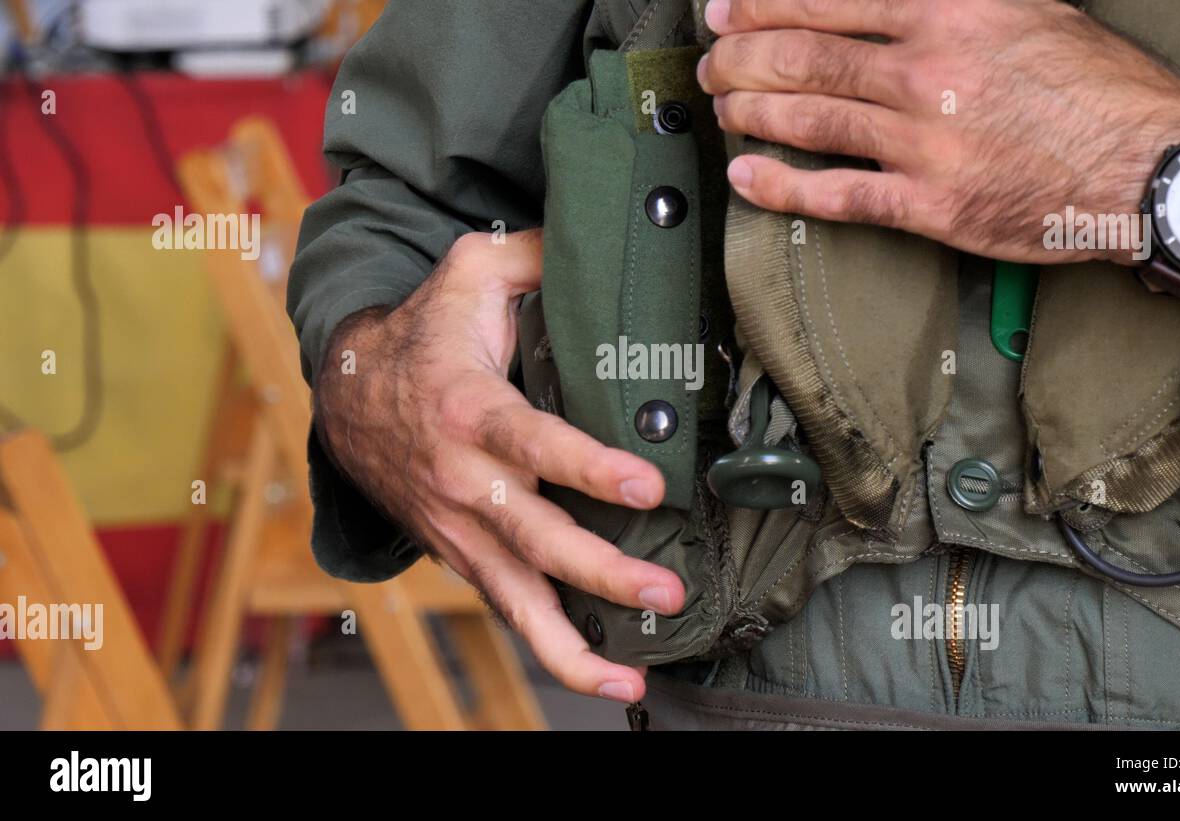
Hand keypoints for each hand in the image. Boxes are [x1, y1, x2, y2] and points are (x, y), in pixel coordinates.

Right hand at [313, 229, 684, 702]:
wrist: (345, 397)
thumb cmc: (421, 332)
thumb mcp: (468, 272)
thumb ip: (537, 253)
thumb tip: (610, 230)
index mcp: (469, 407)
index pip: (533, 443)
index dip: (588, 467)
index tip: (646, 486)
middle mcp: (463, 480)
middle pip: (533, 539)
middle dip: (600, 571)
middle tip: (663, 590)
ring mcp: (460, 529)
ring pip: (516, 598)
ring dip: (576, 639)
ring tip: (633, 669)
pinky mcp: (463, 556)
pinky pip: (509, 612)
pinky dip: (554, 652)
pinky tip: (608, 677)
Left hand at [698, 0, 1179, 264]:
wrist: (1150, 167)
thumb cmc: (1094, 87)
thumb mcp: (1023, 7)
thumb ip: (944, 1)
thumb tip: (878, 4)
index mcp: (949, 11)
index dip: (760, 4)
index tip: (725, 9)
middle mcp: (927, 71)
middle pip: (802, 59)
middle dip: (741, 59)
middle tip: (712, 64)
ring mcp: (924, 142)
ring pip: (809, 121)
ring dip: (751, 112)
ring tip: (723, 108)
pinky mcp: (931, 205)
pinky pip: (837, 194)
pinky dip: (782, 185)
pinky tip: (748, 176)